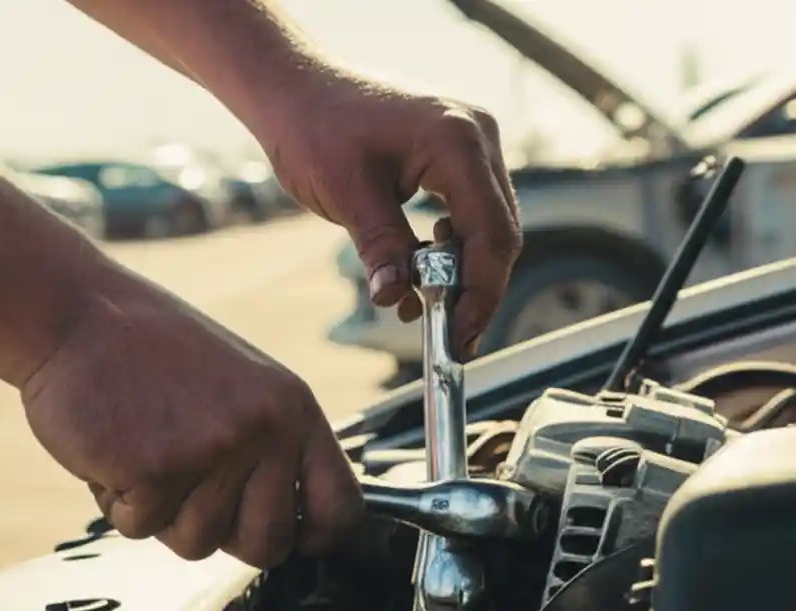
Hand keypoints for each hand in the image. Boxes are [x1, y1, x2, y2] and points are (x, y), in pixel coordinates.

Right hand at [19, 276, 361, 566]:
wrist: (75, 315)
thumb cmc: (149, 353)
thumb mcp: (242, 388)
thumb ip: (270, 448)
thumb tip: (292, 525)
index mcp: (293, 409)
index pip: (340, 505)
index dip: (317, 538)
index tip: (293, 539)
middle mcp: (265, 430)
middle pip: (267, 545)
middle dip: (225, 536)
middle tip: (188, 490)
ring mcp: (213, 450)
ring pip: (198, 544)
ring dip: (163, 515)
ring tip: (146, 452)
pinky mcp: (155, 469)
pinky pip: (141, 528)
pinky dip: (118, 502)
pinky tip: (114, 449)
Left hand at [258, 71, 521, 358]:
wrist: (295, 87)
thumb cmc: (313, 126)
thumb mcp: (345, 192)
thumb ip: (381, 245)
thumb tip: (398, 299)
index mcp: (457, 140)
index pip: (491, 231)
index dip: (481, 292)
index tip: (459, 337)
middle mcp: (478, 136)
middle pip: (500, 231)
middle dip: (478, 289)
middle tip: (452, 338)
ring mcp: (472, 142)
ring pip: (489, 224)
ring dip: (464, 272)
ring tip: (431, 311)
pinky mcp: (458, 153)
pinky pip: (471, 210)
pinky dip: (452, 248)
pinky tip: (423, 273)